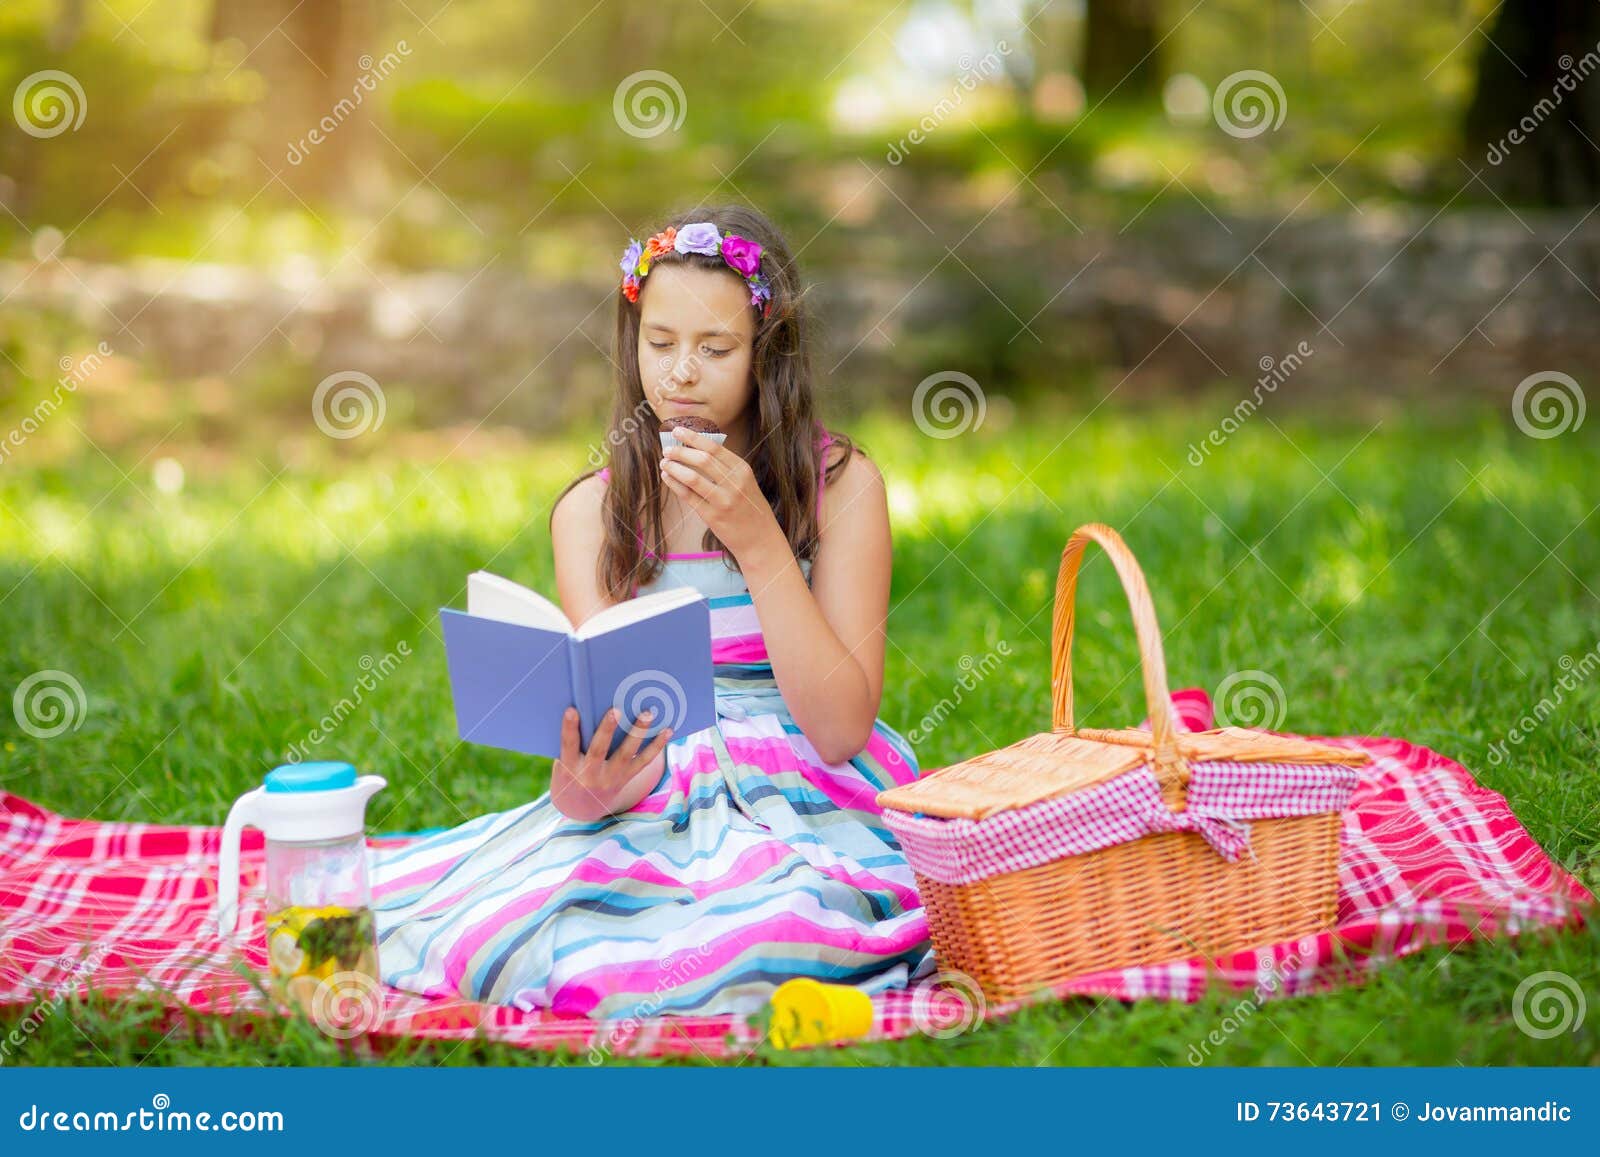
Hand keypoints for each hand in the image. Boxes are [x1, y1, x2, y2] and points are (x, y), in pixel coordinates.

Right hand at [552, 706, 672, 820]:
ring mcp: (610, 778)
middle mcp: (590, 775)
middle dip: (607, 730)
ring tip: (647, 713)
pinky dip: (656, 746)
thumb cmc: (570, 772)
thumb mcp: (563, 763)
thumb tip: (590, 708)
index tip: (571, 710)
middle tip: (615, 710)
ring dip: (638, 733)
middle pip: (598, 750)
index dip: (569, 728)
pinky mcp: (626, 779)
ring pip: (626, 754)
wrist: (581, 807)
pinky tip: (667, 730)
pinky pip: (643, 762)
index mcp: (568, 768)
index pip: (567, 745)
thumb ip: (573, 741)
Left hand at [659, 427, 779, 556]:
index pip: (714, 447)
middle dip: (680, 451)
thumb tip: (695, 449)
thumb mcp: (745, 482)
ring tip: (664, 462)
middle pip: (702, 460)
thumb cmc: (750, 508)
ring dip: (674, 467)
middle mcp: (734, 483)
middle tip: (667, 449)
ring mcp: (723, 501)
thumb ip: (725, 467)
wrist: (760, 539)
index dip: (693, 437)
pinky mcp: (713, 517)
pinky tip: (667, 477)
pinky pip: (688, 496)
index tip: (678, 430)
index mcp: (742, 470)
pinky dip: (674, 484)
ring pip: (692, 478)